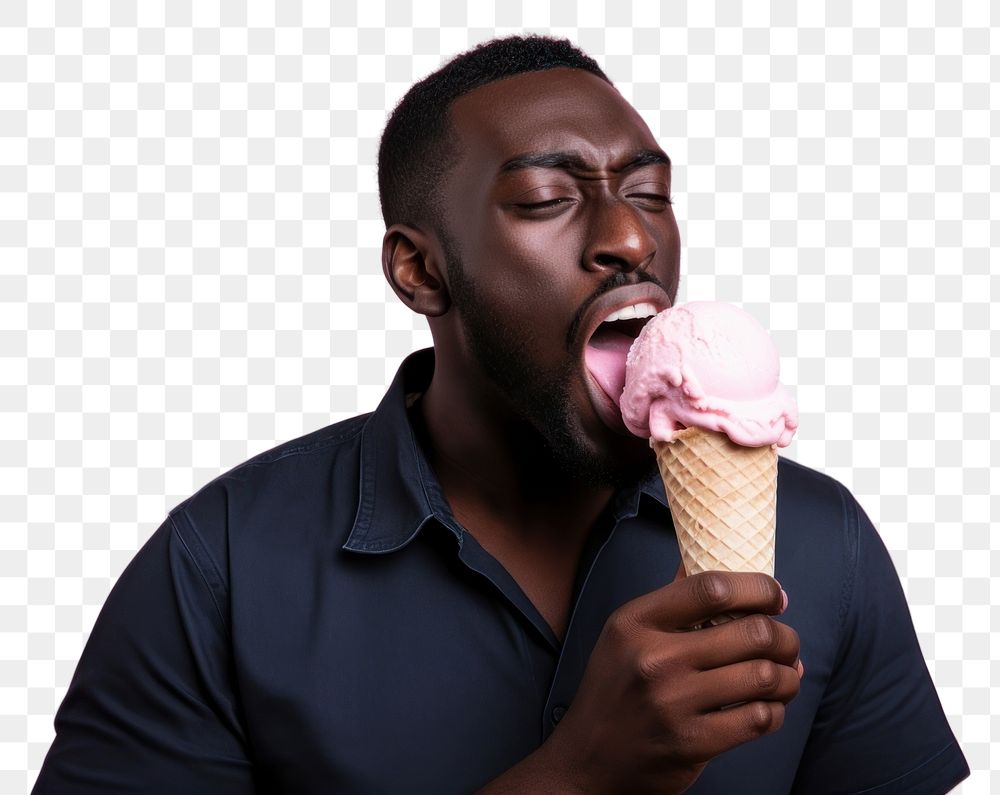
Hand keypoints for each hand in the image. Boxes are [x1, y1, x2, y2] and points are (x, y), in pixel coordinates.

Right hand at [544, 571, 800, 793]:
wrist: (588, 760)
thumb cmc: (613, 691)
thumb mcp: (624, 634)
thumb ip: (669, 600)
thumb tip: (703, 558)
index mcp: (637, 622)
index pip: (712, 588)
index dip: (758, 588)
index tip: (776, 597)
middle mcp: (655, 658)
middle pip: (751, 632)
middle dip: (784, 637)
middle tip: (787, 642)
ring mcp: (674, 702)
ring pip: (763, 677)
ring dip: (788, 675)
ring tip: (787, 674)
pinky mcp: (693, 742)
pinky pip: (758, 719)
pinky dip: (775, 711)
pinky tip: (769, 706)